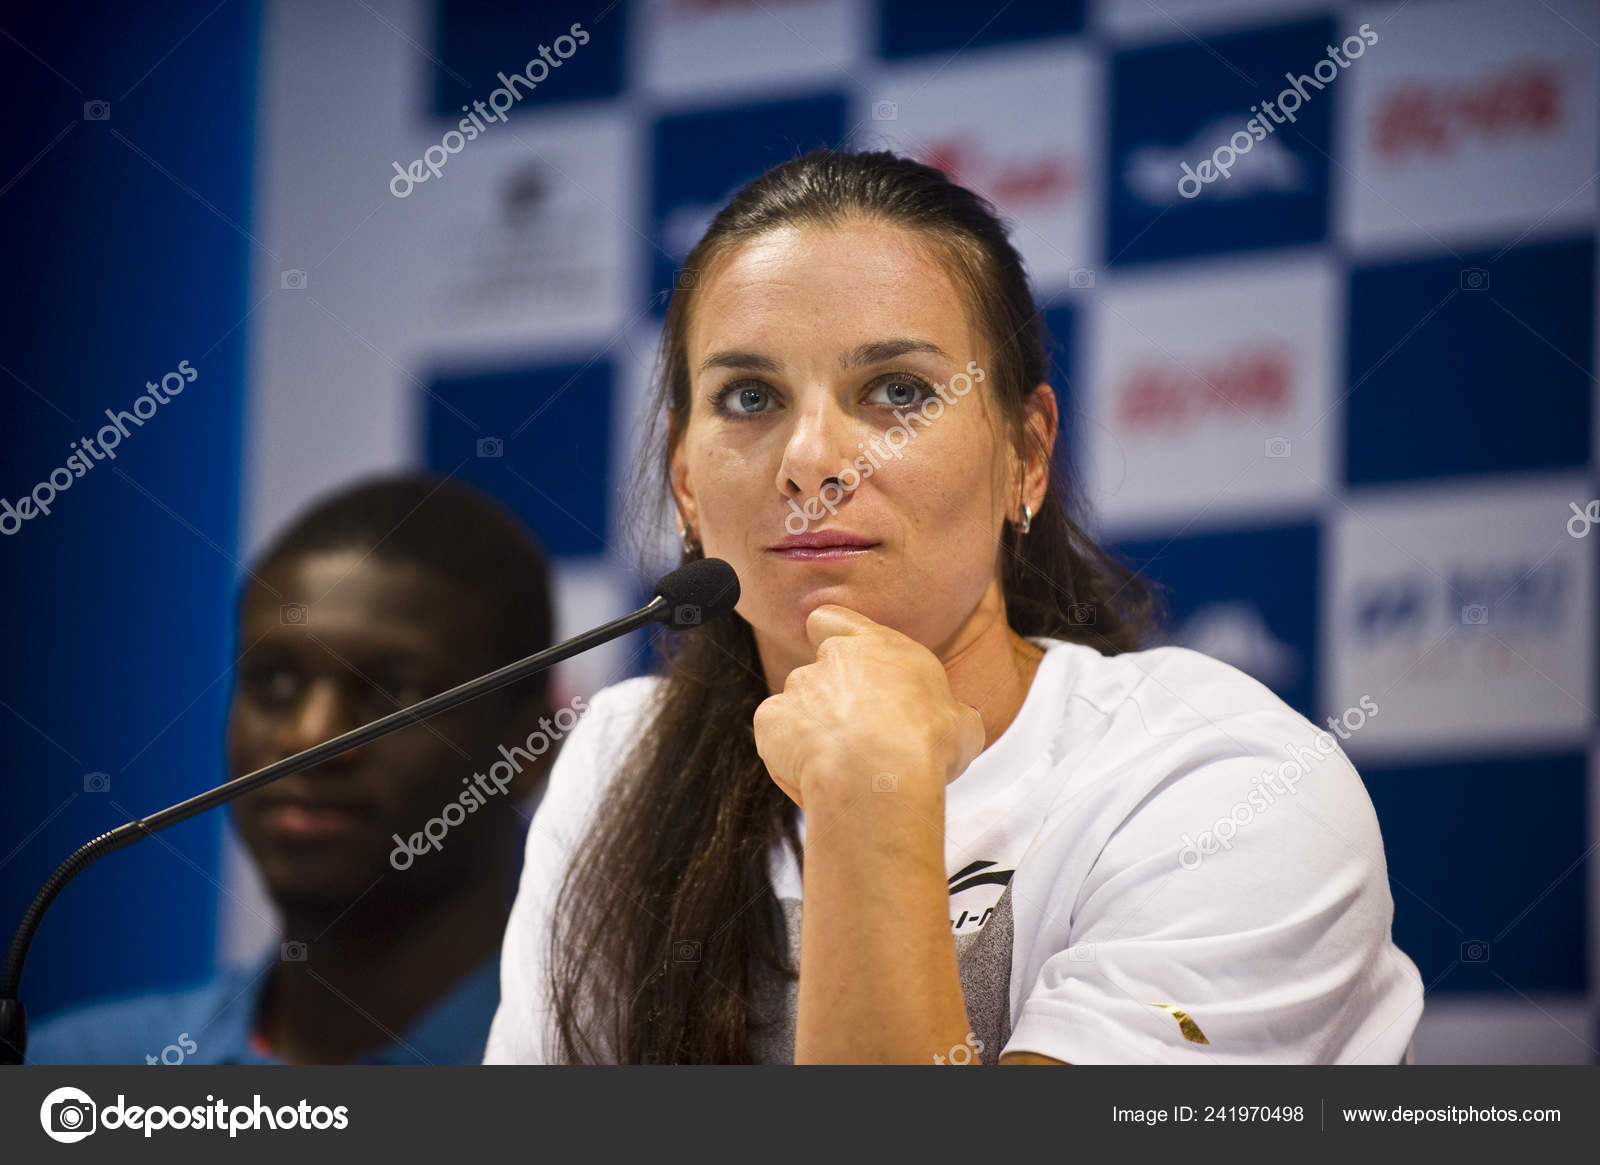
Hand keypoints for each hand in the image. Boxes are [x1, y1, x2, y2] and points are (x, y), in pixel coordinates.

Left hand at [752, 604, 985, 809]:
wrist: (881, 776)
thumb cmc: (928, 746)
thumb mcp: (963, 725)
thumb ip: (955, 715)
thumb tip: (963, 722)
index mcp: (878, 646)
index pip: (832, 620)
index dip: (830, 638)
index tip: (844, 662)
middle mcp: (832, 658)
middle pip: (818, 672)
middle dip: (829, 702)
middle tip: (856, 739)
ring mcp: (798, 687)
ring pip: (797, 707)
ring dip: (811, 731)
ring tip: (842, 766)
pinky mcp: (771, 720)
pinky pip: (775, 735)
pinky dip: (787, 752)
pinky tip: (815, 774)